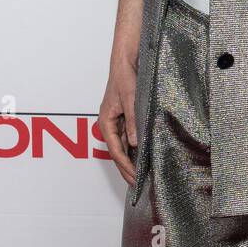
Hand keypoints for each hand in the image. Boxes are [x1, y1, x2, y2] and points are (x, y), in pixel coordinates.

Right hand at [99, 54, 138, 185]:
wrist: (126, 61)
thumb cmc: (126, 78)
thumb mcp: (132, 100)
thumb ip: (133, 122)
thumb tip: (134, 143)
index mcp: (106, 121)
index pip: (115, 150)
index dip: (125, 165)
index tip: (134, 178)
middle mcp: (109, 123)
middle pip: (117, 151)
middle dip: (126, 168)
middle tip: (137, 185)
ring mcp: (116, 120)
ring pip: (121, 146)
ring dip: (130, 160)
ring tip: (139, 176)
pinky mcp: (124, 116)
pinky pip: (127, 137)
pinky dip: (133, 149)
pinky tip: (141, 156)